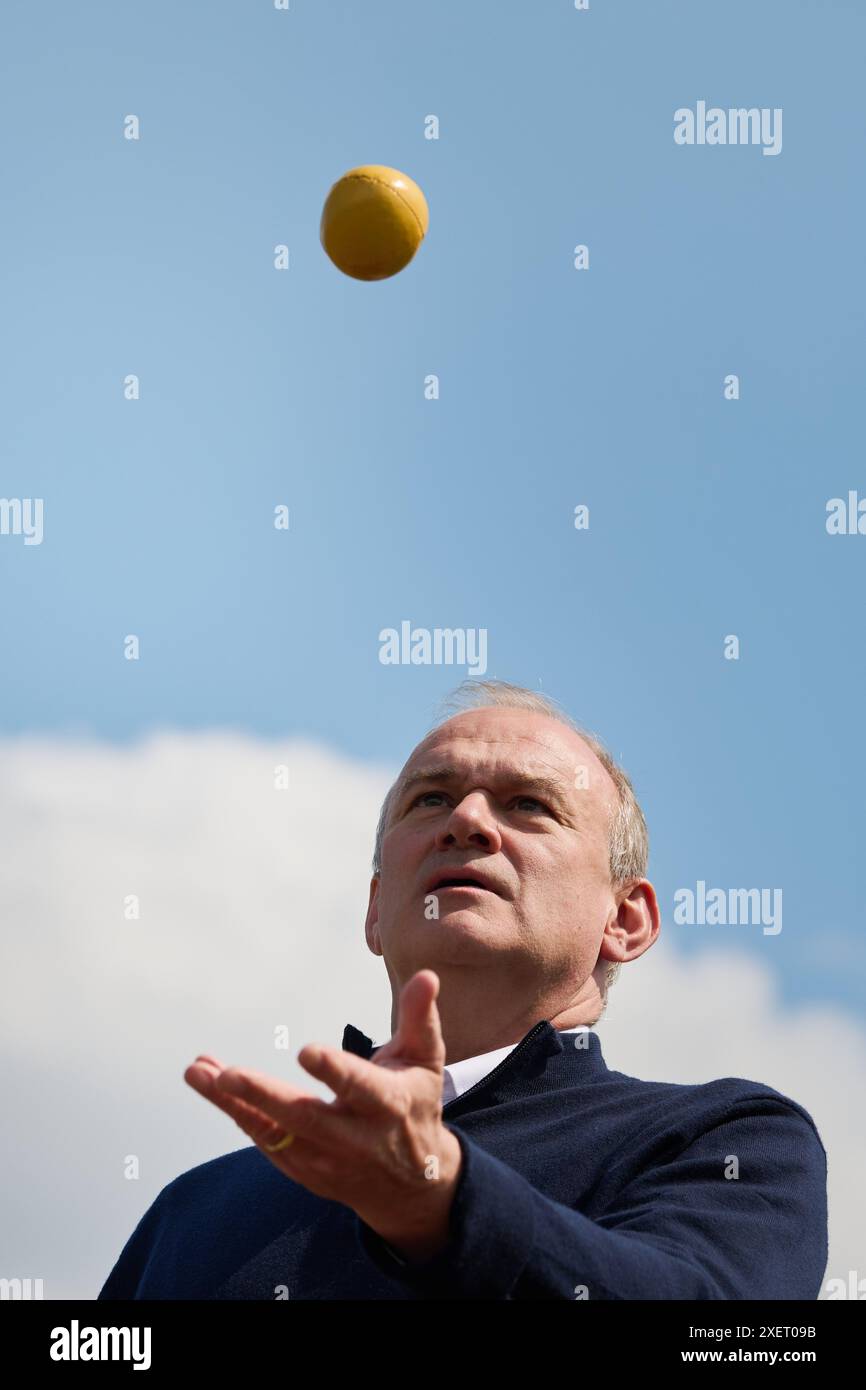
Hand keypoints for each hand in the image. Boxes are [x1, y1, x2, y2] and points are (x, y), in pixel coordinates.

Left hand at [184, 968, 461, 1262]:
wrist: (413, 1186)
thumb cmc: (415, 1104)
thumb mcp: (426, 1061)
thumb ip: (419, 1018)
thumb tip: (425, 976)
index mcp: (388, 1105)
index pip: (359, 1087)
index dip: (333, 1071)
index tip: (305, 1051)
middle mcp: (354, 1139)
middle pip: (305, 1119)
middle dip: (264, 1097)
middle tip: (228, 1075)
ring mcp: (325, 1160)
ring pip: (273, 1133)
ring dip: (234, 1103)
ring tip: (197, 1072)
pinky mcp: (303, 1171)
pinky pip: (265, 1141)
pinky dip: (237, 1113)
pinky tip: (210, 1083)